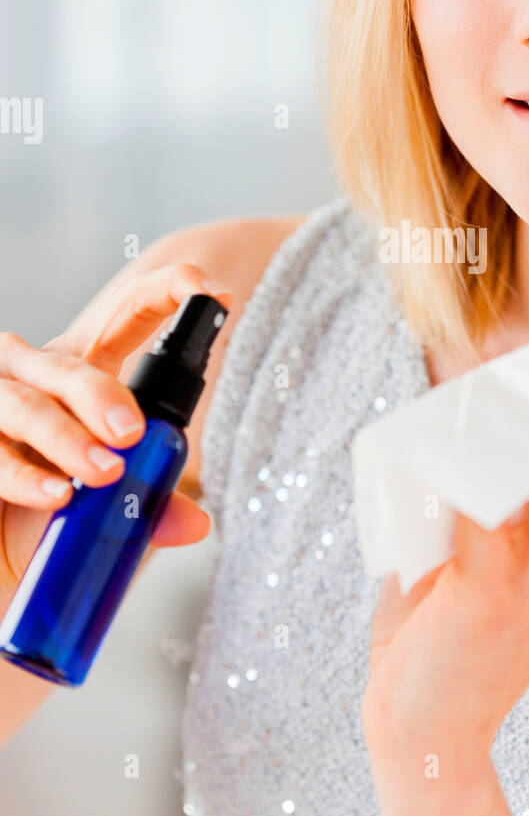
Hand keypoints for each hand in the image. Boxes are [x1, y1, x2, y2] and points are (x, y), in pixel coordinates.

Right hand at [0, 264, 232, 596]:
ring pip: (26, 403)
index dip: (168, 293)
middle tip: (131, 434)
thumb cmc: (42, 520)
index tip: (215, 296)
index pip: (126, 316)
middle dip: (101, 395)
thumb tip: (196, 522)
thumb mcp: (103, 509)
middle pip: (69, 365)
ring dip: (66, 438)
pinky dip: (25, 476)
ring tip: (104, 472)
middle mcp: (32, 375)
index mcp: (80, 373)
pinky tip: (56, 494)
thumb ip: (147, 506)